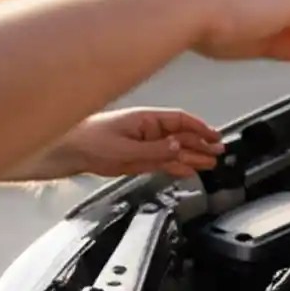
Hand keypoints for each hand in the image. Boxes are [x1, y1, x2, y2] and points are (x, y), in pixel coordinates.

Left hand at [52, 108, 223, 178]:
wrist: (71, 151)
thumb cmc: (91, 140)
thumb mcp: (125, 146)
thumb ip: (154, 149)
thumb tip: (178, 148)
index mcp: (146, 120)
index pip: (179, 120)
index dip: (199, 127)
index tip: (214, 135)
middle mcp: (150, 131)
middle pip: (182, 136)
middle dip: (201, 143)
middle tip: (218, 151)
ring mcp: (146, 145)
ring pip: (176, 151)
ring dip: (194, 157)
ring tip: (211, 163)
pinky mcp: (141, 159)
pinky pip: (165, 163)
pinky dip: (179, 167)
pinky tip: (191, 170)